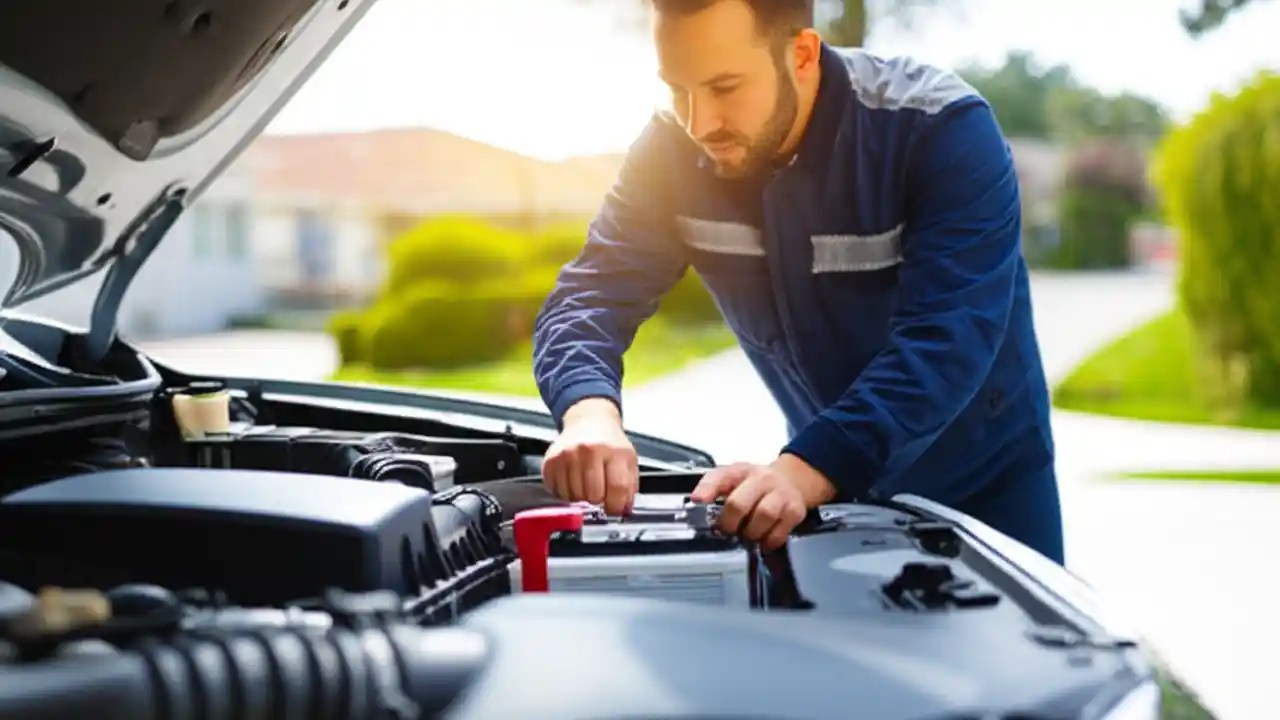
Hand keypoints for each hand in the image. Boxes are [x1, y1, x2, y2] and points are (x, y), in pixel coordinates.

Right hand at [541, 398, 637, 514]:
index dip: (616, 505)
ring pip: (574, 496)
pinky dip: (565, 493)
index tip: (614, 508)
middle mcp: (588, 451)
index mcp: (612, 451)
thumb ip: (629, 486)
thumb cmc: (609, 442)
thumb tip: (624, 510)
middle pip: (593, 495)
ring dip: (581, 497)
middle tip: (599, 490)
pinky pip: (557, 492)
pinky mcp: (550, 461)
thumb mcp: (628, 459)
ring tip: (585, 483)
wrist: (588, 420)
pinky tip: (572, 481)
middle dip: (598, 499)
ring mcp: (567, 455)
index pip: (617, 488)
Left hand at [690, 454, 836, 549]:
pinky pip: (779, 532)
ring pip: (764, 516)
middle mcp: (762, 479)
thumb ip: (712, 487)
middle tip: (726, 530)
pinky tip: (763, 538)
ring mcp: (781, 494)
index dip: (707, 488)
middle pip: (740, 503)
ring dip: (750, 532)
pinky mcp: (795, 510)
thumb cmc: (756, 483)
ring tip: (747, 534)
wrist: (790, 480)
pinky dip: (768, 540)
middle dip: (729, 522)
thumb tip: (696, 499)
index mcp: (742, 471)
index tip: (697, 500)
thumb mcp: (732, 478)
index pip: (721, 476)